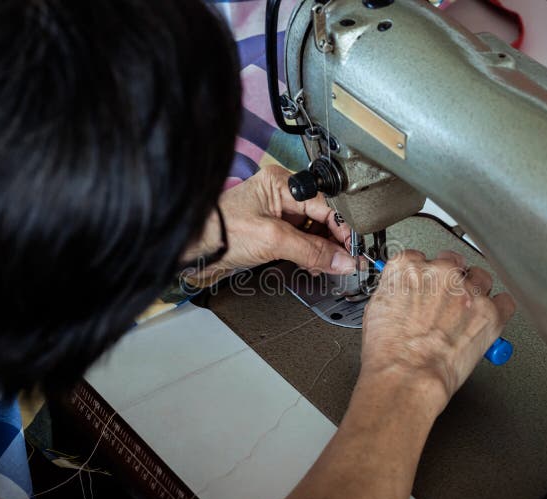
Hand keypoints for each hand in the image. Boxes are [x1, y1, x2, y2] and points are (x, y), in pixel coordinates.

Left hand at [181, 166, 355, 284]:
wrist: (194, 249)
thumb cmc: (221, 232)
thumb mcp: (273, 240)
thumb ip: (311, 251)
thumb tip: (341, 260)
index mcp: (282, 184)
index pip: (325, 205)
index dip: (341, 229)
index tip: (352, 250)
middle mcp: (281, 195)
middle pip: (321, 218)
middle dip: (333, 242)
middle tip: (344, 262)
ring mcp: (276, 213)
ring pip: (312, 232)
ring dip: (322, 251)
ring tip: (330, 267)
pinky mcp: (271, 231)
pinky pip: (300, 241)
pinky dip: (309, 255)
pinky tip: (314, 266)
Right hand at [360, 250, 515, 411]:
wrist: (406, 373)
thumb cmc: (388, 351)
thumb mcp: (376, 310)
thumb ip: (396, 292)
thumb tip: (404, 296)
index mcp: (408, 267)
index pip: (420, 258)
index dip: (424, 275)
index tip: (425, 287)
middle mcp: (440, 272)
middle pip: (452, 262)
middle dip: (450, 280)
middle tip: (445, 301)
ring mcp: (468, 290)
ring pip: (481, 277)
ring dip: (476, 290)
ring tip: (467, 312)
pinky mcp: (490, 311)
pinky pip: (505, 301)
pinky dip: (499, 310)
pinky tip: (489, 318)